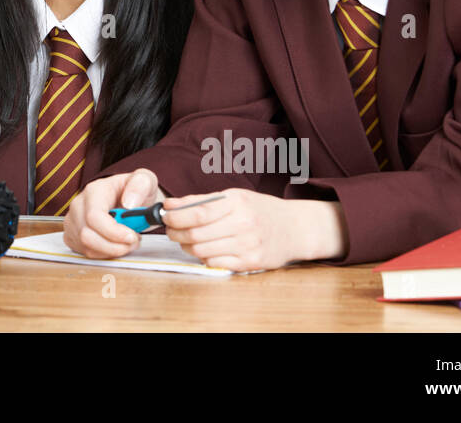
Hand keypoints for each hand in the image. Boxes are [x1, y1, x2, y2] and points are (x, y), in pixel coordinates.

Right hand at [63, 169, 162, 258]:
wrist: (129, 198)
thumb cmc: (135, 190)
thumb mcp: (145, 180)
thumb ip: (140, 186)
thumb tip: (129, 203)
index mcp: (94, 190)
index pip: (94, 217)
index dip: (113, 232)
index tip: (132, 237)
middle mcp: (79, 205)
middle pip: (87, 235)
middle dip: (115, 246)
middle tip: (133, 241)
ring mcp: (73, 220)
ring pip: (86, 246)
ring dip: (111, 251)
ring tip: (127, 242)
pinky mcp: (72, 234)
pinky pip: (85, 252)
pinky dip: (104, 254)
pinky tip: (115, 245)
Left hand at [160, 190, 346, 271]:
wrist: (295, 228)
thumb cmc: (261, 210)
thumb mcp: (235, 197)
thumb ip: (203, 201)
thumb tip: (171, 205)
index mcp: (238, 203)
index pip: (198, 212)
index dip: (176, 216)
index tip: (164, 216)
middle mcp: (243, 225)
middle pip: (197, 234)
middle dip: (176, 233)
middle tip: (170, 230)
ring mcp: (247, 246)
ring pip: (202, 251)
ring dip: (186, 246)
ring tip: (185, 240)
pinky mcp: (250, 263)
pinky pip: (214, 263)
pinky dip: (203, 258)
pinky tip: (204, 250)